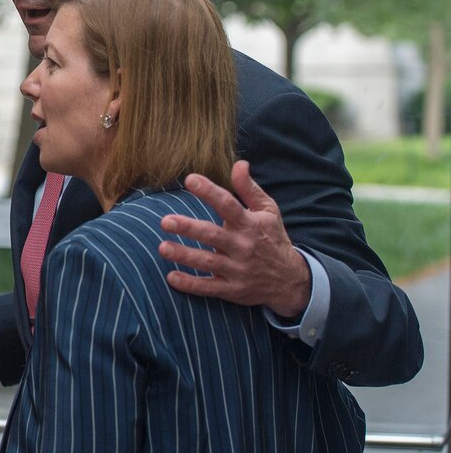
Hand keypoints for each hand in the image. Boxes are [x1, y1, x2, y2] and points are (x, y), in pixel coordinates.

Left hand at [158, 160, 311, 317]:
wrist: (291, 281)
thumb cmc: (273, 239)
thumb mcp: (268, 211)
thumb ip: (249, 188)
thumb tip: (239, 163)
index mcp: (250, 225)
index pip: (228, 205)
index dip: (210, 192)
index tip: (190, 179)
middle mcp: (243, 247)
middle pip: (213, 235)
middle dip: (189, 228)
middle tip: (165, 221)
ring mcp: (237, 270)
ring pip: (208, 262)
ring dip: (184, 256)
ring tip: (162, 248)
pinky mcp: (232, 289)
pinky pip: (209, 288)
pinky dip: (190, 285)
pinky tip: (171, 277)